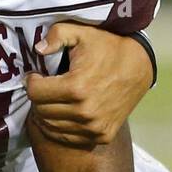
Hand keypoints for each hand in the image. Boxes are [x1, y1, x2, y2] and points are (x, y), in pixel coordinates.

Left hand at [26, 23, 152, 148]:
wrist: (139, 66)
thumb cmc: (108, 47)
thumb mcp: (82, 33)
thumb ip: (56, 35)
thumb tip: (37, 49)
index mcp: (76, 88)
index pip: (34, 93)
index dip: (31, 82)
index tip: (36, 76)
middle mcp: (84, 112)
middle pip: (41, 111)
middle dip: (38, 97)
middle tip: (44, 87)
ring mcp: (93, 127)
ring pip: (51, 127)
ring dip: (46, 113)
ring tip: (53, 98)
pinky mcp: (101, 136)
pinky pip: (67, 138)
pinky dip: (60, 127)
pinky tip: (63, 112)